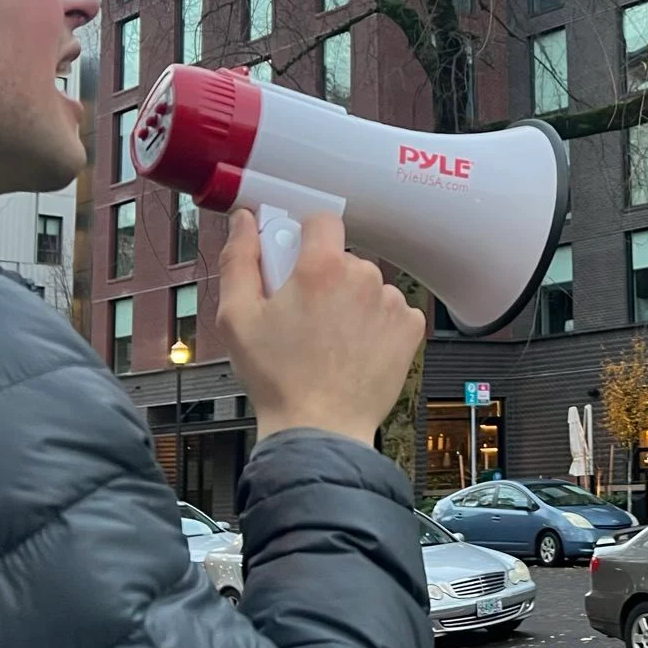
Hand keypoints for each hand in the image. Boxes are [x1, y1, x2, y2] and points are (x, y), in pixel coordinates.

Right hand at [216, 210, 423, 447]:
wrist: (320, 428)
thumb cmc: (279, 379)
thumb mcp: (237, 316)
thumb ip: (240, 259)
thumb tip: (245, 223)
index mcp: (322, 268)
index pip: (322, 220)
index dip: (305, 236)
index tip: (295, 258)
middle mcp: (364, 278)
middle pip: (343, 258)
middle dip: (323, 277)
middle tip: (302, 313)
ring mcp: (392, 303)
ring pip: (367, 286)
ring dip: (351, 302)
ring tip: (328, 339)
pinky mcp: (410, 328)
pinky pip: (392, 310)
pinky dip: (376, 324)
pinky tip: (354, 348)